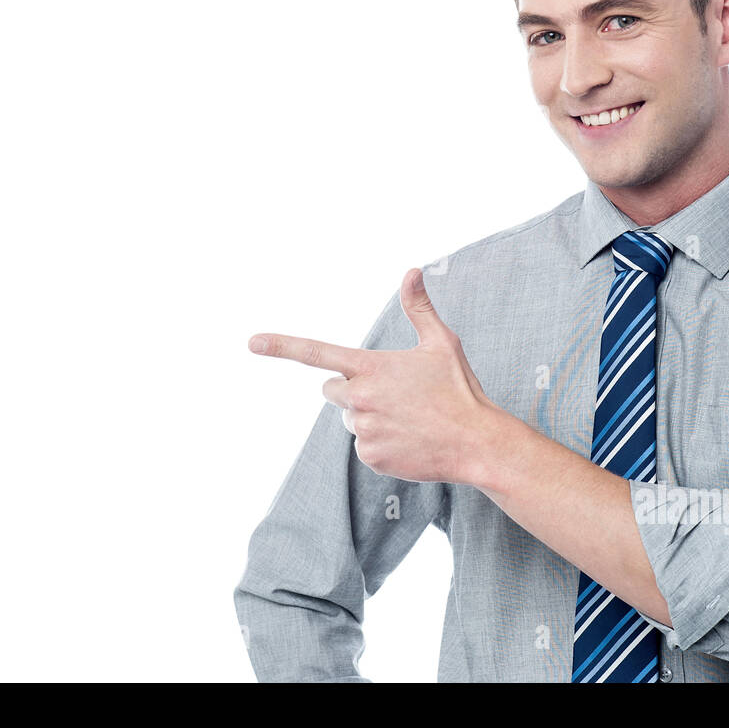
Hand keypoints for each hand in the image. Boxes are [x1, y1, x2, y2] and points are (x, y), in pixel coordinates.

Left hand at [247, 267, 507, 483]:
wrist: (476, 442)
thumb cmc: (460, 389)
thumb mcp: (441, 343)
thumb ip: (419, 307)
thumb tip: (412, 270)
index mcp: (371, 367)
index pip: (317, 352)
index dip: (281, 345)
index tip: (252, 342)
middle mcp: (360, 398)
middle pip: (332, 390)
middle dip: (352, 390)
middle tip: (392, 394)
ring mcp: (364, 429)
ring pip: (351, 419)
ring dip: (371, 417)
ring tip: (409, 419)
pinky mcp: (370, 457)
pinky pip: (365, 446)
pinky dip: (383, 443)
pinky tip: (409, 439)